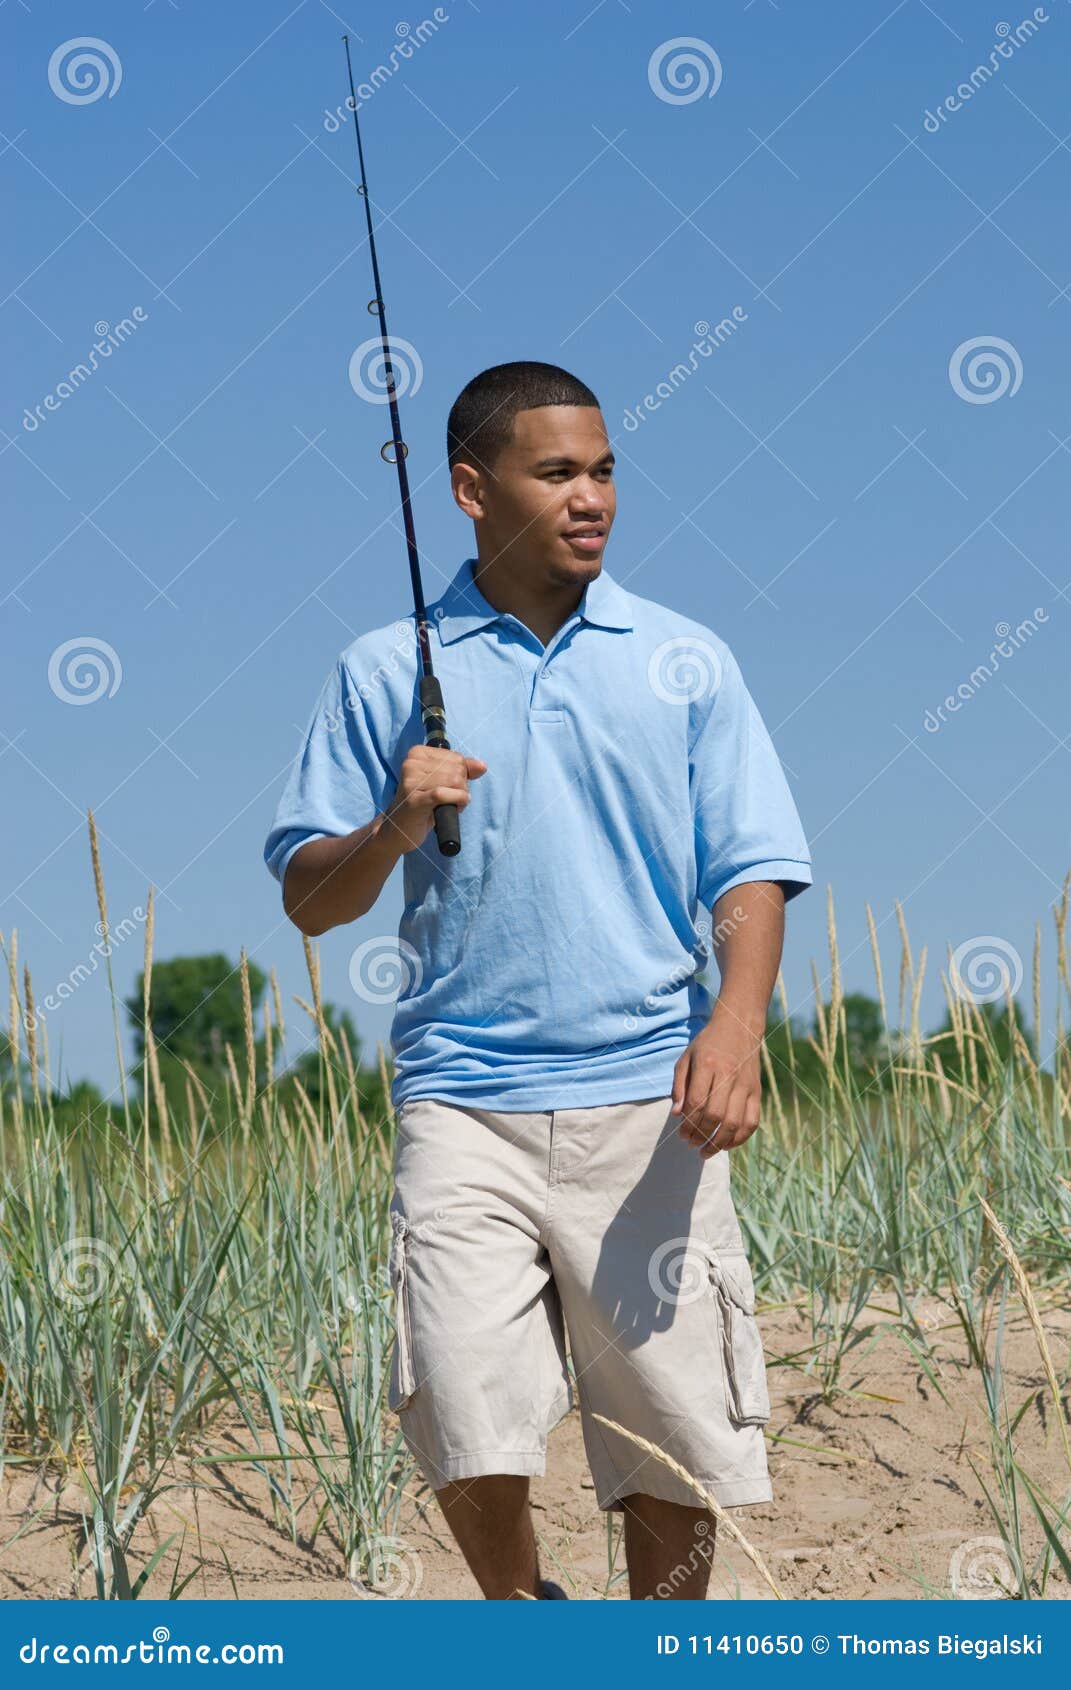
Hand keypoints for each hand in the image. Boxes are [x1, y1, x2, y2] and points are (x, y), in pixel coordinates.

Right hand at [384, 745, 486, 852]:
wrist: (397, 829)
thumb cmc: (422, 805)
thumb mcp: (442, 783)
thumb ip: (462, 771)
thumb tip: (482, 766)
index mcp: (417, 753)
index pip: (456, 758)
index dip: (461, 776)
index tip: (448, 787)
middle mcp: (411, 763)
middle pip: (457, 769)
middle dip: (461, 787)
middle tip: (447, 800)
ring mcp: (411, 781)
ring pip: (454, 781)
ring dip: (459, 797)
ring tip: (446, 806)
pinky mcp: (414, 799)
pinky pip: (444, 794)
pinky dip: (456, 801)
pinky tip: (453, 808)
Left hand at [671, 1004, 763, 1157]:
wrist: (739, 1026)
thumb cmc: (708, 1044)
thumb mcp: (686, 1058)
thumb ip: (679, 1086)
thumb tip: (677, 1115)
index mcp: (708, 1065)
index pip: (697, 1102)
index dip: (688, 1123)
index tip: (681, 1134)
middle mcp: (729, 1076)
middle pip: (715, 1116)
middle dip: (701, 1136)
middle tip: (691, 1144)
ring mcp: (746, 1085)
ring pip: (734, 1123)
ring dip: (719, 1143)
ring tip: (706, 1151)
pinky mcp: (757, 1092)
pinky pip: (752, 1122)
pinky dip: (740, 1138)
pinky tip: (726, 1145)